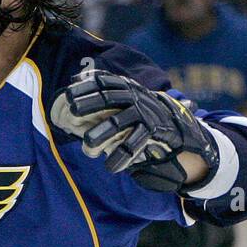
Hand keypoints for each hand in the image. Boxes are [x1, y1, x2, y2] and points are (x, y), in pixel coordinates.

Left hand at [50, 69, 218, 192]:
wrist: (178, 125)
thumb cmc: (141, 114)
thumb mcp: (124, 99)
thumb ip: (103, 93)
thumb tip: (74, 80)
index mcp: (126, 87)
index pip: (103, 81)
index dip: (85, 86)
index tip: (67, 94)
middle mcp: (135, 96)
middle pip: (109, 98)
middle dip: (90, 104)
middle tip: (71, 112)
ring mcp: (145, 113)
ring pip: (120, 122)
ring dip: (102, 133)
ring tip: (88, 145)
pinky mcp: (154, 131)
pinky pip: (135, 144)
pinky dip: (122, 157)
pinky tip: (110, 167)